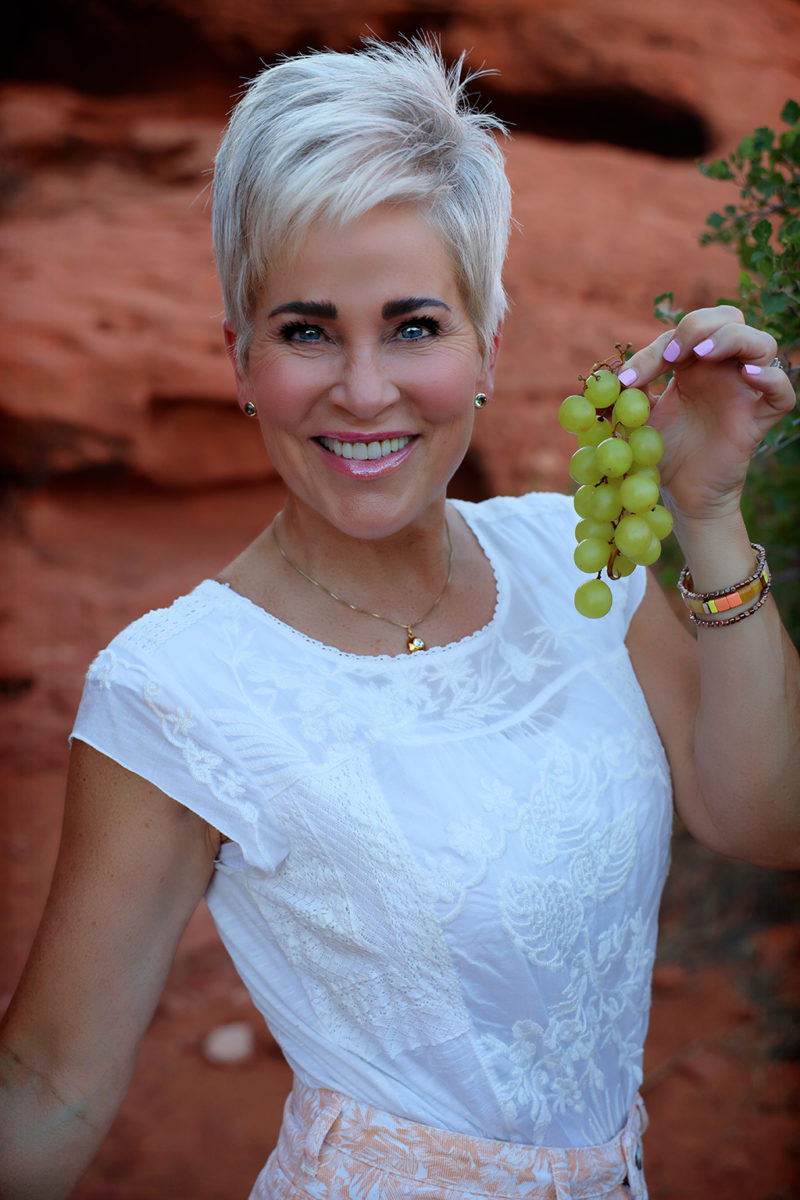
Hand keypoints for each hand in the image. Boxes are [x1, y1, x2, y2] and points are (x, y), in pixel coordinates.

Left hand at [617, 306, 794, 524]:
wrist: (675, 493)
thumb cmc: (658, 452)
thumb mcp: (636, 417)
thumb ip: (625, 394)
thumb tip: (607, 377)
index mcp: (694, 364)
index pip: (686, 330)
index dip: (661, 343)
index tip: (631, 379)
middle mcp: (723, 370)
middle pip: (730, 318)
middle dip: (701, 325)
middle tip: (675, 353)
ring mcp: (744, 392)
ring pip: (763, 344)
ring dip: (733, 339)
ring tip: (703, 354)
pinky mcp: (758, 420)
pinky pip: (782, 392)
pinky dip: (771, 379)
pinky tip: (748, 378)